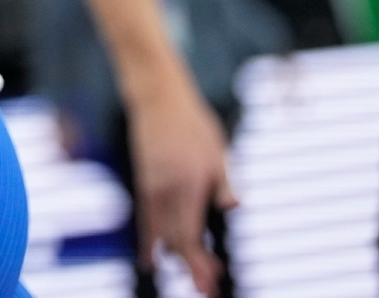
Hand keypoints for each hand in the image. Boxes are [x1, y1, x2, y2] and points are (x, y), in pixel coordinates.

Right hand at [129, 88, 235, 296]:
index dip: (199, 263)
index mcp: (189, 183)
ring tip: (193, 280)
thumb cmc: (193, 123)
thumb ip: (223, 184)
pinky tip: (151, 263)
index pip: (190, 234)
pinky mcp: (144, 185)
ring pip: (161, 234)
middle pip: (175, 241)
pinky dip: (149, 244)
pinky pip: (146, 221)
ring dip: (175, 261)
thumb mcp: (217, 151)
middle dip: (192, 269)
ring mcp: (151, 188)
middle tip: (208, 291)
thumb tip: (233, 209)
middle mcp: (166, 191)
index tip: (211, 282)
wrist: (157, 99)